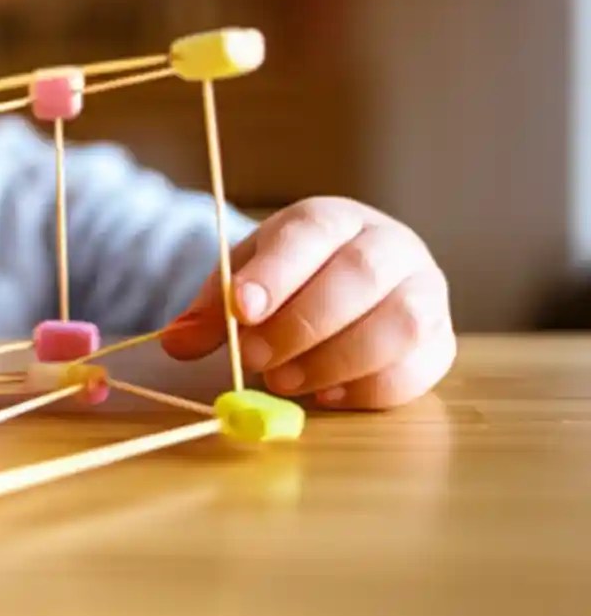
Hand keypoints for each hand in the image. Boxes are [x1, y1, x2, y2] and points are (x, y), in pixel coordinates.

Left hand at [161, 197, 453, 408]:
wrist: (348, 288)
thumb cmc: (292, 283)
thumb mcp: (245, 282)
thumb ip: (211, 309)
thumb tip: (175, 342)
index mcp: (334, 219)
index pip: (311, 233)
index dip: (277, 272)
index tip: (241, 309)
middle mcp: (389, 246)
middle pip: (359, 275)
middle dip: (301, 324)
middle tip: (256, 359)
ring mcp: (424, 291)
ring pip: (399, 323)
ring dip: (336, 359)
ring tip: (285, 382)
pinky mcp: (440, 340)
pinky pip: (418, 366)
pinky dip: (368, 388)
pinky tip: (326, 395)